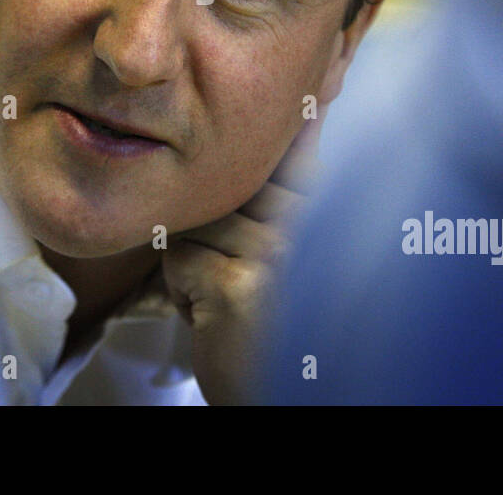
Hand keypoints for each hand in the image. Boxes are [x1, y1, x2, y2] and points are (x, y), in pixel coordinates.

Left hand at [161, 175, 306, 404]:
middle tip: (239, 273)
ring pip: (193, 222)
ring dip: (194, 264)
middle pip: (220, 186)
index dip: (254, 157)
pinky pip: (179, 258)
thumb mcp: (287, 240)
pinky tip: (216, 318)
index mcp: (323, 208)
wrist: (277, 393)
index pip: (282, 154)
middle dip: (211, 229)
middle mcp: (308, 225)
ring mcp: (277, 252)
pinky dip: (182, 293)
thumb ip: (289, 181)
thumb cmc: (275, 315)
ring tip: (228, 297)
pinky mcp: (240, 285)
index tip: (275, 167)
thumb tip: (305, 110)